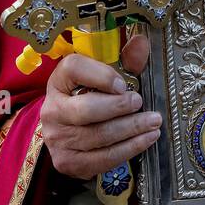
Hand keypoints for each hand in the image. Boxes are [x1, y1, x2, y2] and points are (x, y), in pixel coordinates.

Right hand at [40, 33, 160, 178]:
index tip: (124, 83)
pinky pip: (101, 158)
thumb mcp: (106, 78)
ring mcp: (57, 139)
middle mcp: (52, 110)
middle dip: (118, 107)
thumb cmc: (92, 99)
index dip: (102, 75)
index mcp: (59, 80)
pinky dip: (127, 149)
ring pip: (97, 136)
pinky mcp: (67, 162)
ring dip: (130, 130)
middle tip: (140, 103)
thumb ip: (125, 61)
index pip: (73, 68)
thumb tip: (142, 43)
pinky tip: (145, 140)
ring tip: (153, 123)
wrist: (69, 133)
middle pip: (85, 110)